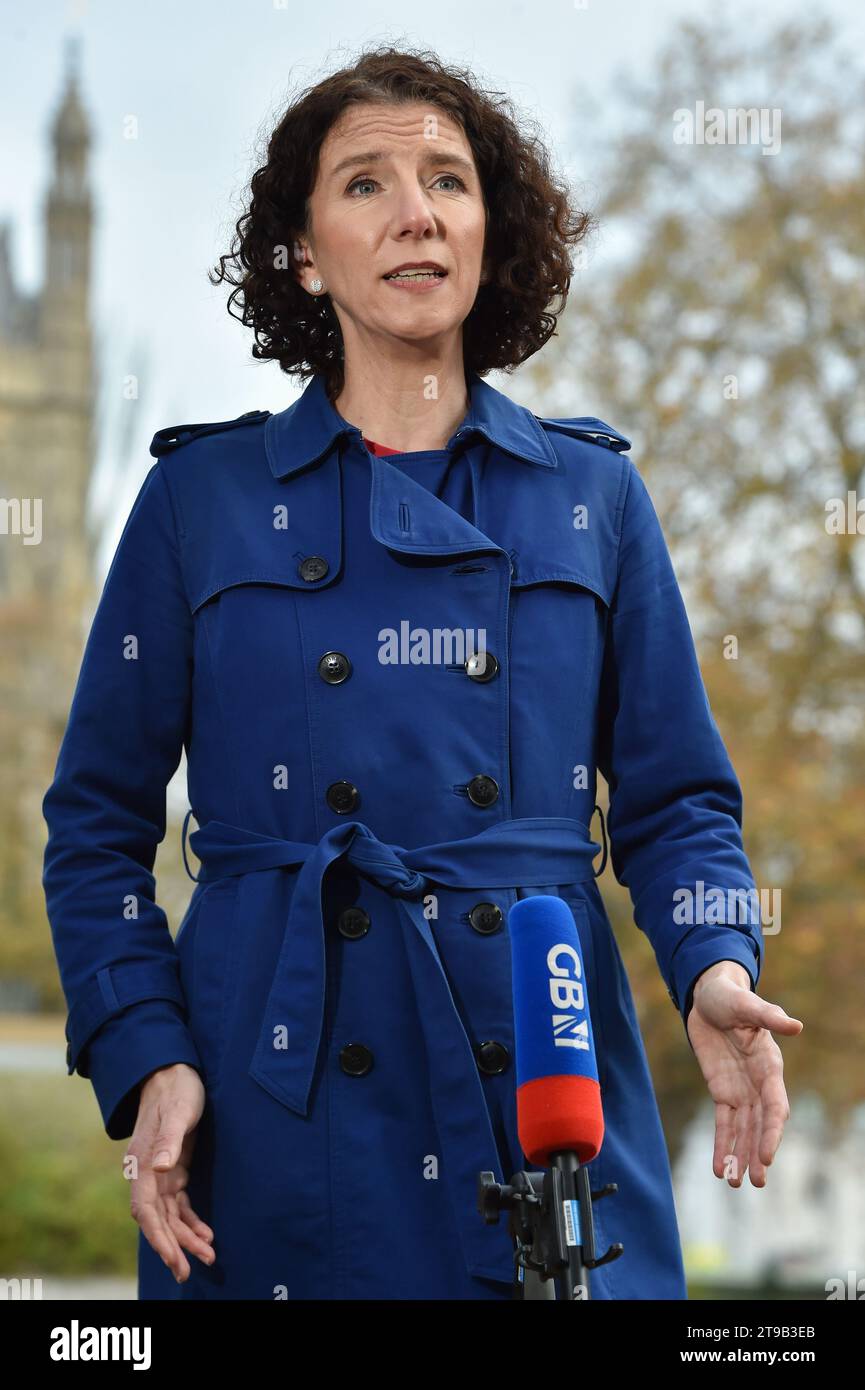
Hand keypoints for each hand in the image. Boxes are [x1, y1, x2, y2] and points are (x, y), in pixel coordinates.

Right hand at [125, 1062, 214, 1282]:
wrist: (175, 1071)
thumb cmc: (177, 1088)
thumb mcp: (178, 1110)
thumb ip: (168, 1139)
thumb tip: (159, 1167)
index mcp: (142, 1162)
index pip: (145, 1209)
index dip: (157, 1236)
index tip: (172, 1257)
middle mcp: (146, 1172)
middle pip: (156, 1219)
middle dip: (172, 1247)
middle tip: (188, 1272)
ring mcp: (159, 1173)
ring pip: (168, 1216)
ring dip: (184, 1238)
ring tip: (207, 1256)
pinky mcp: (173, 1170)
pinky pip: (178, 1205)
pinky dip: (190, 1221)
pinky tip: (205, 1234)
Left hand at [686, 961, 802, 1188]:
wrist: (709, 998)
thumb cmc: (731, 998)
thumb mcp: (746, 1004)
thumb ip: (768, 1017)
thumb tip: (795, 1025)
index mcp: (770, 1067)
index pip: (775, 1106)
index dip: (771, 1131)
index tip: (766, 1155)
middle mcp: (759, 1084)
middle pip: (761, 1125)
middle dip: (757, 1153)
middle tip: (756, 1181)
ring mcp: (741, 1090)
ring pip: (743, 1130)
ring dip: (740, 1156)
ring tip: (735, 1183)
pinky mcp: (722, 1092)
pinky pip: (723, 1123)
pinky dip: (721, 1145)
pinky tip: (717, 1167)